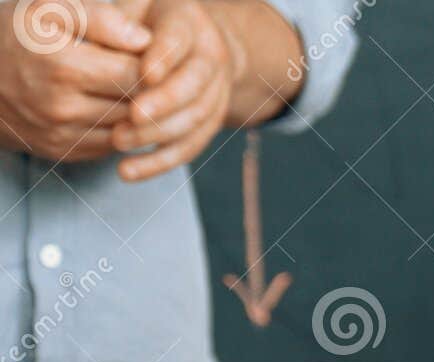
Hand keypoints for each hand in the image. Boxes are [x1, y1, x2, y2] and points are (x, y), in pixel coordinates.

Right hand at [0, 0, 149, 160]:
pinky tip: (119, 110)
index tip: (156, 56)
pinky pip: (112, 147)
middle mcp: (62, 107)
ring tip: (140, 92)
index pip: (138, 74)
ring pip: (130, 131)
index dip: (156, 65)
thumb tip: (144, 40)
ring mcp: (62, 135)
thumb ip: (100, 18)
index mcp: (63, 67)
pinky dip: (122, 131)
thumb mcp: (50, 10)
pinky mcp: (63, 153)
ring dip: (142, 116)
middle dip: (154, 93)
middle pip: (139, 107)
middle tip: (158, 77)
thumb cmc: (17, 36)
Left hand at [113, 0, 244, 180]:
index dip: (163, 58)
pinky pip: (190, 147)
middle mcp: (209, 56)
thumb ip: (115, 21)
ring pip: (196, 119)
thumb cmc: (141, 20)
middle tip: (131, 117)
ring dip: (158, 134)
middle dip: (165, 103)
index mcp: (187, 21)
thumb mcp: (130, 7)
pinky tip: (129, 170)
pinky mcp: (209, 122)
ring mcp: (215, 92)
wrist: (190, 43)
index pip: (178, 40)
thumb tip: (119, 45)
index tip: (143, 76)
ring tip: (119, 141)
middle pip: (195, 84)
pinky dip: (160, 162)